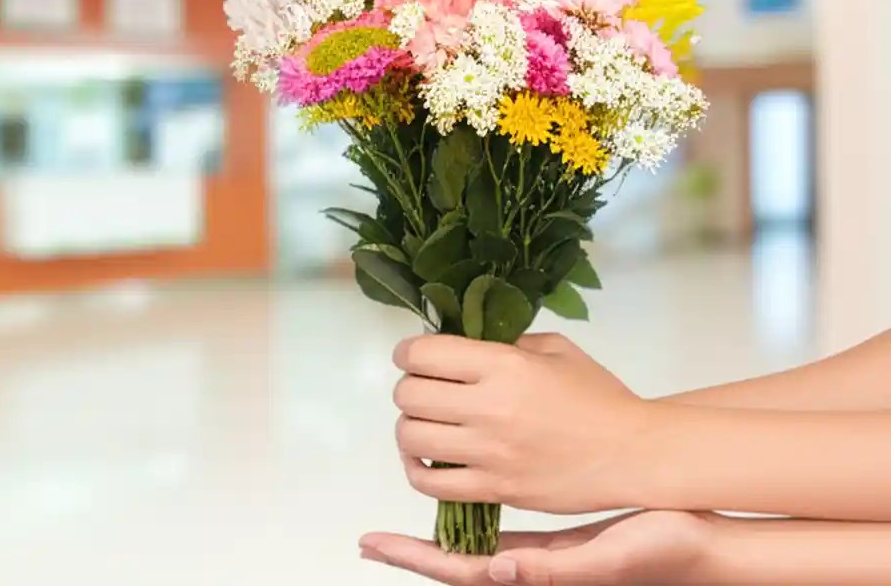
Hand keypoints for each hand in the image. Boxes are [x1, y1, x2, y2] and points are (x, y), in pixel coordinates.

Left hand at [360, 510, 720, 585]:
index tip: (371, 545)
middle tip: (368, 541)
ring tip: (401, 523)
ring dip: (435, 539)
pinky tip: (459, 497)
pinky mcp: (553, 545)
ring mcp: (539, 560)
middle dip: (411, 554)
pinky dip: (471, 522)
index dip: (415, 558)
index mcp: (537, 575)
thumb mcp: (610, 557)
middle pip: (455, 565)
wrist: (703, 543)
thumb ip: (554, 571)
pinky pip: (500, 536)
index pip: (460, 571)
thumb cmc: (663, 548)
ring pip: (473, 549)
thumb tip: (498, 572)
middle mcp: (530, 571)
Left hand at [393, 333, 650, 513]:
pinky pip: (430, 483)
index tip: (413, 357)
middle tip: (424, 389)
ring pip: (410, 437)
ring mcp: (490, 453)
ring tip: (425, 423)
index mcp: (505, 366)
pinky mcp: (495, 489)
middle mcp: (490, 408)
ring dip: (409, 427)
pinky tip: (427, 459)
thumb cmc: (599, 397)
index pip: (423, 355)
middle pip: (409, 395)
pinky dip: (416, 469)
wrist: (634, 453)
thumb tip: (461, 346)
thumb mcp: (555, 350)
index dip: (408, 353)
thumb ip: (506, 342)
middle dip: (408, 388)